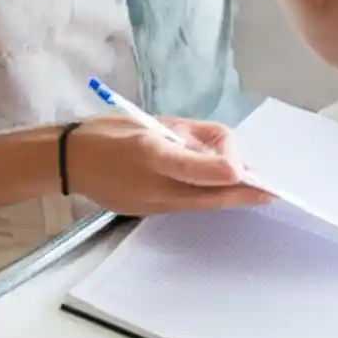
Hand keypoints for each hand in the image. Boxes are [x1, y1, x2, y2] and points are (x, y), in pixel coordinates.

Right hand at [65, 115, 272, 215]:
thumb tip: (230, 159)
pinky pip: (186, 206)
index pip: (203, 169)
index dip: (234, 173)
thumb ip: (194, 140)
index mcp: (155, 155)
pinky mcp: (146, 212)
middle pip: (208, 195)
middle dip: (242, 194)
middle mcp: (154, 185)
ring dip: (225, 196)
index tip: (260, 178)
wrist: (68, 159)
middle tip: (270, 193)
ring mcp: (151, 204)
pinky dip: (206, 198)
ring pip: (199, 203)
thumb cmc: (111, 133)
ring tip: (249, 187)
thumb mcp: (154, 125)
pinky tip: (218, 190)